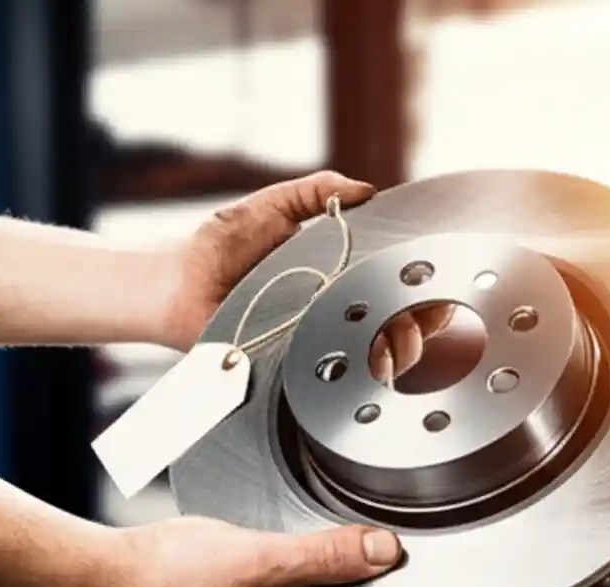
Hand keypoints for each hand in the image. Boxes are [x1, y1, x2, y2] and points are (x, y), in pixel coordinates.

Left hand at [157, 172, 455, 379]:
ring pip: (372, 352)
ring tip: (404, 345)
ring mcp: (317, 339)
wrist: (174, 287)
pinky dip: (357, 369)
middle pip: (391, 320)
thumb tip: (365, 188)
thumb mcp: (269, 205)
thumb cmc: (217, 246)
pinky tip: (376, 366)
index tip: (435, 282)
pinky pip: (332, 374)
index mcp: (332, 269)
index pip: (386, 278)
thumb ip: (315, 191)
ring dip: (396, 349)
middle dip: (418, 320)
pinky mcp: (296, 364)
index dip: (416, 283)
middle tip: (426, 317)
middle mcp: (330, 307)